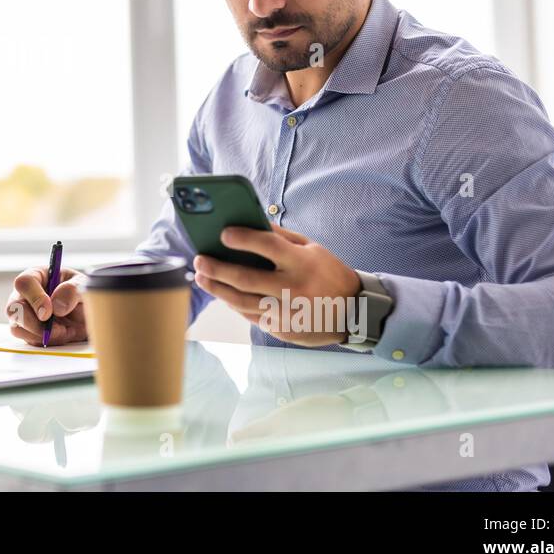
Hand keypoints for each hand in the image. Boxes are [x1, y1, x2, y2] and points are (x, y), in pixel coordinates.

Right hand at [6, 266, 88, 344]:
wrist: (86, 315)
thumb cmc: (79, 294)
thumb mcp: (82, 286)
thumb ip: (72, 290)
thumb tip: (56, 305)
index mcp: (36, 276)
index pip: (25, 283)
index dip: (35, 298)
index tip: (48, 312)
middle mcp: (24, 295)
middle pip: (13, 308)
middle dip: (34, 323)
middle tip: (58, 329)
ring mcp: (23, 314)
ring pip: (17, 327)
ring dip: (41, 335)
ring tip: (64, 331)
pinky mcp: (27, 332)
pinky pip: (28, 340)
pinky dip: (45, 342)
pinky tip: (61, 336)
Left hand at [193, 221, 361, 346]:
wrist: (354, 313)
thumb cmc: (328, 273)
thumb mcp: (312, 249)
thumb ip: (281, 237)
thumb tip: (248, 223)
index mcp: (302, 263)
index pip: (268, 246)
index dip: (243, 239)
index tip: (223, 234)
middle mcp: (294, 289)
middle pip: (246, 279)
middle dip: (217, 269)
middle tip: (199, 259)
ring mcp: (287, 313)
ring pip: (242, 302)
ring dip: (217, 289)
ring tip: (201, 277)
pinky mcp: (282, 330)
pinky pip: (251, 316)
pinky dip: (234, 304)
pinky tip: (222, 293)